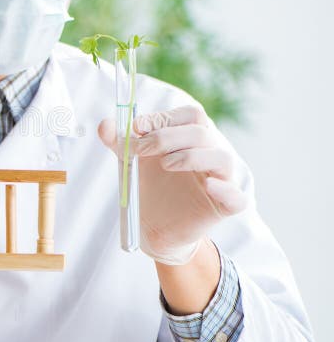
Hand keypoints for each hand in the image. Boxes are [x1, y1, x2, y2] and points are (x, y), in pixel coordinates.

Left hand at [98, 104, 247, 264]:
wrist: (154, 226)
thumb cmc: (149, 186)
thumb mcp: (129, 161)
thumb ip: (117, 141)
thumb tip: (103, 124)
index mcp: (190, 137)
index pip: (189, 115)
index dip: (163, 117)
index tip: (135, 127)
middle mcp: (209, 153)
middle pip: (201, 131)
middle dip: (168, 136)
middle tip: (140, 148)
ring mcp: (220, 179)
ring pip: (221, 157)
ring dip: (191, 156)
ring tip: (166, 164)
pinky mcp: (225, 206)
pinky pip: (237, 197)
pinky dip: (224, 189)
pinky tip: (208, 186)